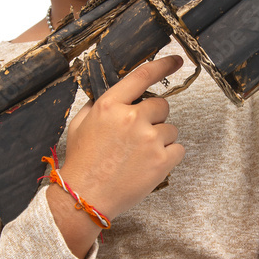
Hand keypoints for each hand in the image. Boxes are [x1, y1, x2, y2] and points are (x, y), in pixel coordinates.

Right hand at [59, 54, 185, 221]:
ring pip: (171, 129)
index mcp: (110, 105)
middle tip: (139, 137)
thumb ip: (97, 105)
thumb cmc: (81, 163)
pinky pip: (178, 149)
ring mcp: (149, 139)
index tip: (177, 60)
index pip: (142, 76)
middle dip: (155, 118)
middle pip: (162, 105)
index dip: (163, 65)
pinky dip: (169, 157)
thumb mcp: (79, 125)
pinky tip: (149, 165)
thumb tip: (114, 95)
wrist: (84, 198)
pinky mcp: (161, 161)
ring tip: (139, 156)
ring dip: (160, 140)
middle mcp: (131, 118)